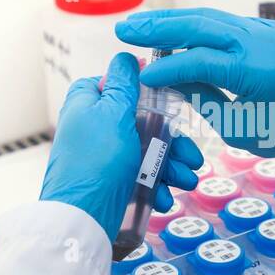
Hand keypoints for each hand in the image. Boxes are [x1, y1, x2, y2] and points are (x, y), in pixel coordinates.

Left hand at [41, 53, 202, 242]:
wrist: (82, 218)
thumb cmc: (95, 162)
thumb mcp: (113, 113)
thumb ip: (124, 83)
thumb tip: (127, 57)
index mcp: (88, 101)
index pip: (121, 85)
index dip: (149, 94)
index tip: (172, 105)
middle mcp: (93, 125)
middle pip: (143, 122)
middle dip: (172, 142)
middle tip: (193, 158)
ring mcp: (102, 154)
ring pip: (146, 151)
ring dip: (170, 167)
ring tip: (185, 181)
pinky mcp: (110, 180)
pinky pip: (139, 176)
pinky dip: (155, 186)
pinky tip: (165, 198)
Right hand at [114, 8, 274, 167]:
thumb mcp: (237, 127)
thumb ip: (200, 98)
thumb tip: (165, 78)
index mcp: (258, 71)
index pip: (199, 60)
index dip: (166, 68)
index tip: (140, 76)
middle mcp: (263, 42)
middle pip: (201, 25)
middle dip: (159, 27)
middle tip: (124, 30)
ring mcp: (267, 30)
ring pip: (210, 17)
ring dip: (172, 21)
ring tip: (138, 26)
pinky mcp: (267, 29)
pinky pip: (224, 23)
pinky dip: (195, 27)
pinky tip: (169, 31)